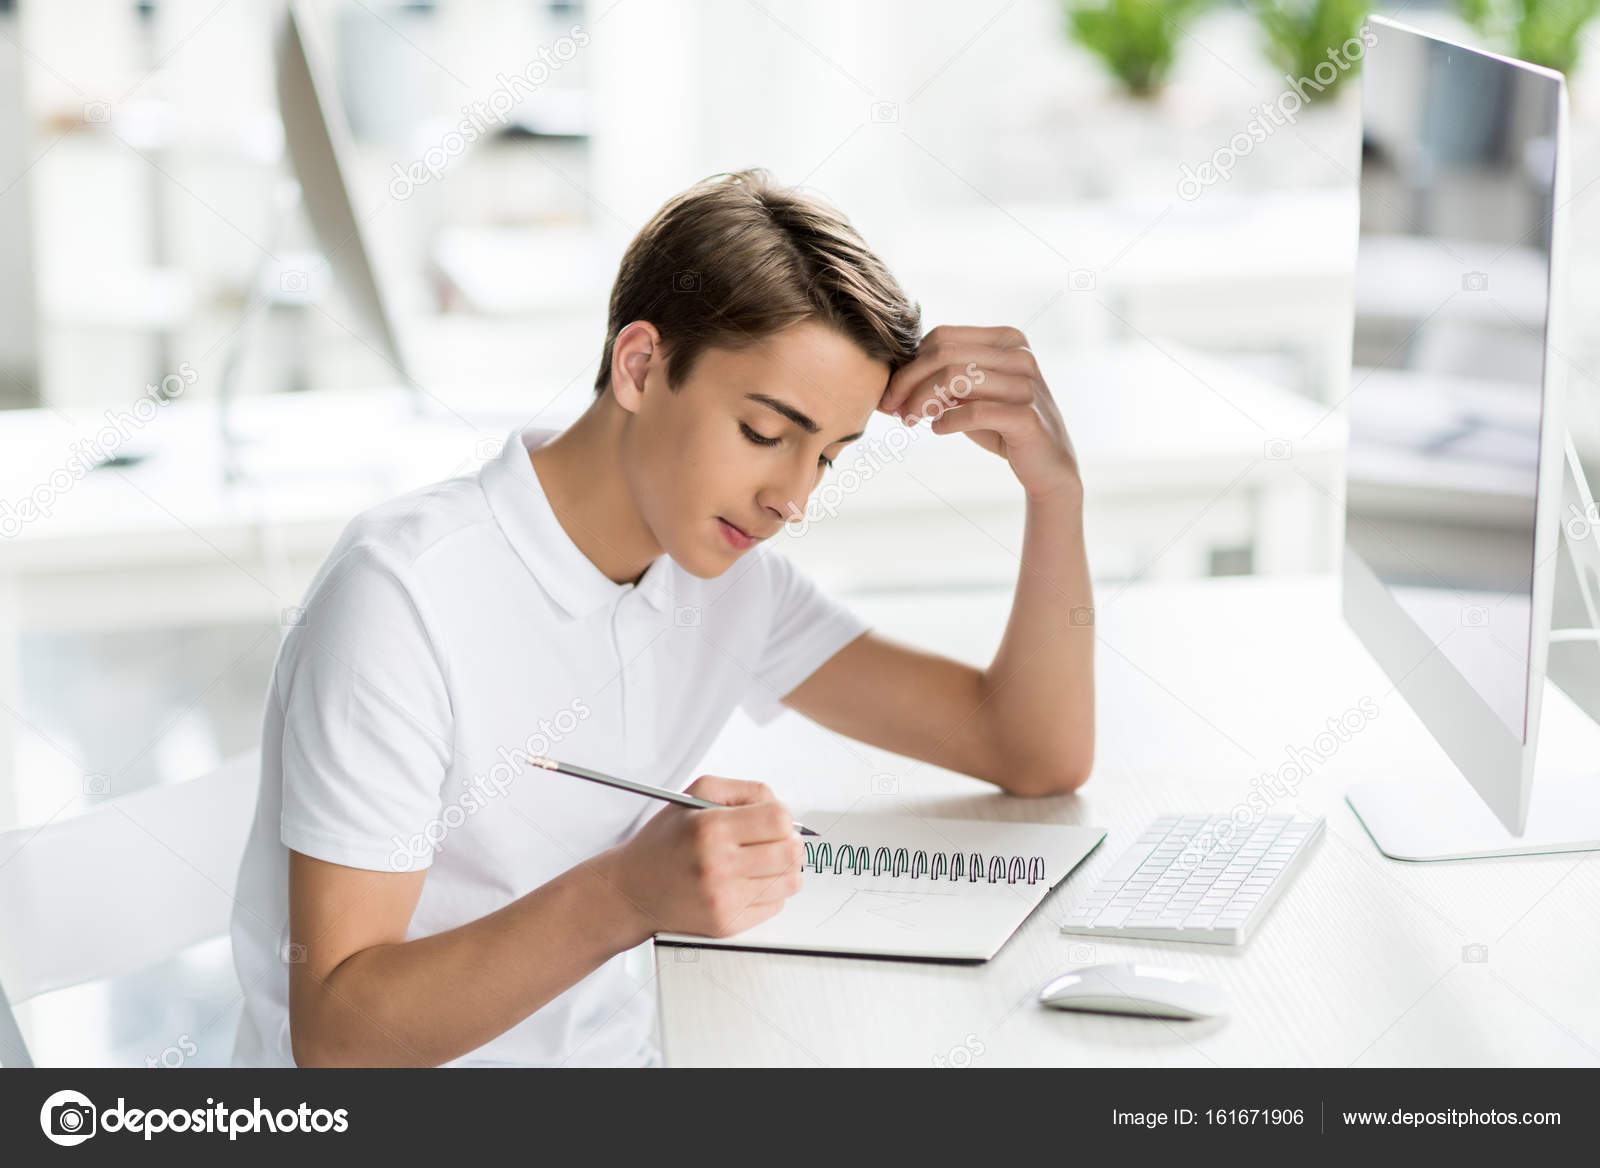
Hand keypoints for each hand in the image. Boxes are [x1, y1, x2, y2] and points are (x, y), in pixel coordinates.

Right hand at [603, 776, 804, 938]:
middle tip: (772, 840)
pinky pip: (775, 905)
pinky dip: (769, 892)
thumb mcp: (694, 797)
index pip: (778, 819)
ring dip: (783, 868)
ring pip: (790, 880)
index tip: (771, 820)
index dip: (782, 817)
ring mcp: (724, 899)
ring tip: (762, 862)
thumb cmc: (663, 843)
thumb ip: (743, 790)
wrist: (632, 890)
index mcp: (710, 828)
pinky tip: (747, 882)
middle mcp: (717, 866)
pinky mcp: (727, 924)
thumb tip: (780, 806)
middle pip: (790, 851)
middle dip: (787, 842)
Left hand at [878, 325, 1080, 501]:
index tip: (893, 393)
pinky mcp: (1027, 416)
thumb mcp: (969, 397)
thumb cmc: (1001, 426)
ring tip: (911, 420)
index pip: (943, 338)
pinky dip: (947, 421)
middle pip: (944, 354)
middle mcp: (1020, 355)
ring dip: (922, 401)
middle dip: (909, 382)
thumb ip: (940, 381)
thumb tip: (892, 381)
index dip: (910, 364)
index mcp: (1007, 340)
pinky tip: (938, 429)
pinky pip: (974, 412)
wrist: (1046, 466)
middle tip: (892, 409)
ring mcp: (1026, 384)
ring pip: (955, 378)